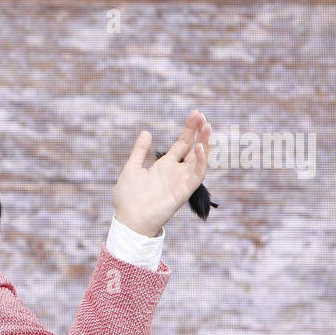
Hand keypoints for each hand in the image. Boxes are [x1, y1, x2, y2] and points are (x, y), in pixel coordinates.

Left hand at [113, 109, 211, 236]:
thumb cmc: (128, 198)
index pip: (182, 144)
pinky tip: (199, 148)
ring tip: (207, 128)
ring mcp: (181, 181)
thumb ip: (140, 151)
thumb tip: (146, 132)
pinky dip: (200, 162)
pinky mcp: (183, 192)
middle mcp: (176, 172)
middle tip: (203, 116)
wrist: (129, 220)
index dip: (189, 130)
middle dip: (200, 133)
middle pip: (194, 149)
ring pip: (200, 160)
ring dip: (205, 144)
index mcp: (164, 166)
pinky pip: (196, 175)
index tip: (195, 114)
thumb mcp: (131, 168)